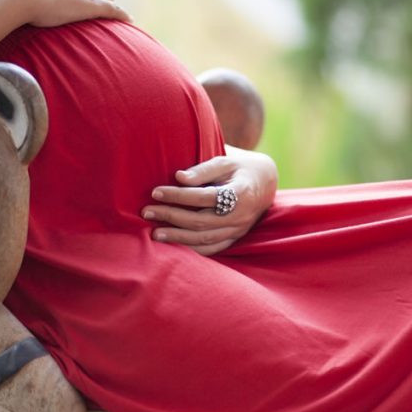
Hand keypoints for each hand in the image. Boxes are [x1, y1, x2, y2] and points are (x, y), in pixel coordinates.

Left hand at [143, 148, 277, 255]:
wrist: (265, 183)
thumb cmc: (240, 168)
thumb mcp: (226, 161)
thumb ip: (204, 170)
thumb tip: (179, 177)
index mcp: (240, 193)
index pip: (204, 197)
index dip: (178, 195)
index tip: (155, 192)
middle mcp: (241, 216)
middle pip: (201, 220)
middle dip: (171, 217)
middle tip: (147, 212)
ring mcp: (238, 230)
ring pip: (205, 238)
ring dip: (178, 238)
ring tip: (154, 234)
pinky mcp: (235, 238)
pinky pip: (212, 249)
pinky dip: (192, 250)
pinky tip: (173, 247)